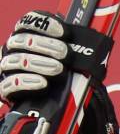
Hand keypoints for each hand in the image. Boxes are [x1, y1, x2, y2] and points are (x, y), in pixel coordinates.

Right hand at [0, 10, 117, 133]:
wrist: (54, 111)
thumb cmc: (63, 81)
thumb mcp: (71, 64)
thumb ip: (75, 52)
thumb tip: (96, 46)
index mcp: (27, 38)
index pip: (28, 22)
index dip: (44, 23)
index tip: (64, 32)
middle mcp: (13, 51)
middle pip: (20, 40)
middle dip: (44, 45)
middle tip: (65, 54)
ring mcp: (7, 71)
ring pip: (15, 60)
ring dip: (38, 63)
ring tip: (58, 69)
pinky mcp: (6, 91)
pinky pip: (10, 84)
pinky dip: (26, 82)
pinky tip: (42, 83)